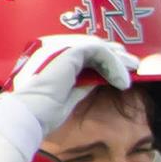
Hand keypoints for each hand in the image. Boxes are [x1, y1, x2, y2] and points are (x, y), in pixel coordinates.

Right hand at [0, 34, 139, 146]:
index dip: (104, 57)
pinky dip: (113, 63)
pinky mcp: (67, 53)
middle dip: (115, 54)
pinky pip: (97, 51)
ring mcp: (58, 48)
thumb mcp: (68, 96)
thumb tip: (99, 79)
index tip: (121, 69)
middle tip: (133, 63)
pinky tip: (122, 79)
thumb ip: (82, 84)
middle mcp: (53, 49)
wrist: (27, 116)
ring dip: (117, 58)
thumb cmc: (42, 112)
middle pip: (90, 45)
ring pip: (96, 46)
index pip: (82, 52)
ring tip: (133, 69)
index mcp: (50, 59)